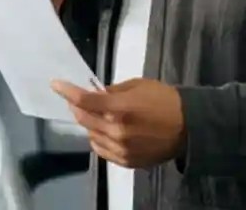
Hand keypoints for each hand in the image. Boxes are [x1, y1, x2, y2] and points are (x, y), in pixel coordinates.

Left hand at [51, 78, 186, 168]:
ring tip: (95, 114)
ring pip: (91, 135)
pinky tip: (103, 131)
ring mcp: (120, 149)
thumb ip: (113, 91)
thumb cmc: (165, 100)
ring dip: (89, 123)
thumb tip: (95, 94)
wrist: (189, 127)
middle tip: (76, 99)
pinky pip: (101, 150)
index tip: (55, 84)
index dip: (67, 91)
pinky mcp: (126, 161)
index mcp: (119, 108)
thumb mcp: (138, 85)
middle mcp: (116, 131)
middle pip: (84, 119)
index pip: (84, 101)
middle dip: (77, 107)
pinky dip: (98, 138)